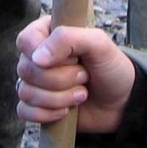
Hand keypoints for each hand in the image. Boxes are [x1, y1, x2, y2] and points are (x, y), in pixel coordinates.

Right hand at [15, 15, 134, 132]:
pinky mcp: (36, 105)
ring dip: (58, 98)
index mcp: (47, 33)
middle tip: (84, 76)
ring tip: (82, 94)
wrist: (122, 102)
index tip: (72, 59)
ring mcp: (35, 82)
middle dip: (60, 79)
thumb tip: (37, 58)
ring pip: (26, 92)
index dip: (44, 53)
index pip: (25, 40)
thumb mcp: (99, 44)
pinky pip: (24, 111)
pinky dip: (47, 114)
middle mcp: (37, 56)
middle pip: (26, 70)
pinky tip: (67, 111)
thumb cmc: (111, 67)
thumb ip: (68, 39)